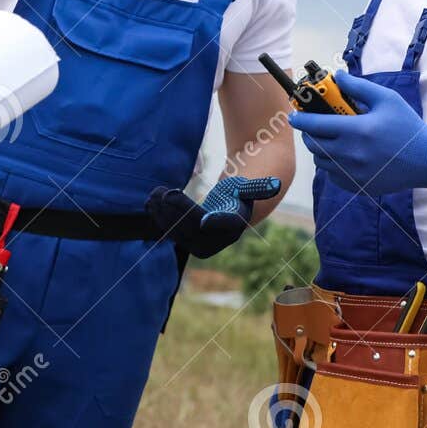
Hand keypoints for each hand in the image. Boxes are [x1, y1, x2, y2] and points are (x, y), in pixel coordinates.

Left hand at [146, 176, 280, 258]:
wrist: (231, 207)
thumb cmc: (240, 191)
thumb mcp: (249, 187)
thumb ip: (258, 187)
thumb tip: (275, 185)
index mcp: (234, 225)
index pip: (224, 225)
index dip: (215, 223)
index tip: (205, 219)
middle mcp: (218, 239)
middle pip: (195, 228)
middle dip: (177, 211)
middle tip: (163, 192)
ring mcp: (201, 243)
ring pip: (178, 232)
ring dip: (163, 214)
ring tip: (154, 193)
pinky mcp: (186, 240)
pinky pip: (170, 231)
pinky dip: (159, 217)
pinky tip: (151, 202)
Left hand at [288, 72, 426, 195]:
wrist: (426, 159)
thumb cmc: (407, 126)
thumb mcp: (386, 99)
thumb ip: (358, 86)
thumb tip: (336, 76)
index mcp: (356, 131)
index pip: (315, 125)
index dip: (299, 119)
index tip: (293, 115)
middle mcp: (351, 154)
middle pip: (314, 145)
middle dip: (309, 133)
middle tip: (313, 126)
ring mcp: (353, 173)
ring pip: (321, 162)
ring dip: (319, 149)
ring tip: (329, 139)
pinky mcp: (357, 186)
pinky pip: (332, 176)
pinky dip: (331, 165)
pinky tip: (342, 155)